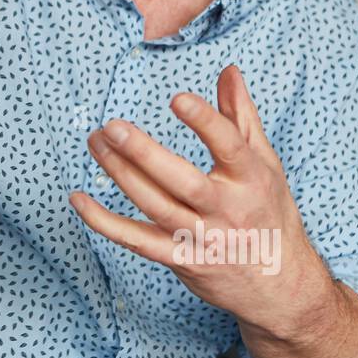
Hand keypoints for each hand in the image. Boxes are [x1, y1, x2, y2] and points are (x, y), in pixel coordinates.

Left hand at [70, 65, 334, 340]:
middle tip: (111, 126)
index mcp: (251, 179)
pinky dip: (104, 222)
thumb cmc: (269, 213)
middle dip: (144, 154)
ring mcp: (202, 237)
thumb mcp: (266, 164)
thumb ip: (242, 116)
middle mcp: (227, 209)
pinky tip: (79, 199)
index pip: (229, 146)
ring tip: (95, 142)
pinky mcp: (180, 260)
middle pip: (182, 180)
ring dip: (120, 174)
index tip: (177, 99)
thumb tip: (229, 71)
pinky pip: (136, 241)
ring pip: (155, 206)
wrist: (279, 286)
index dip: (205, 122)